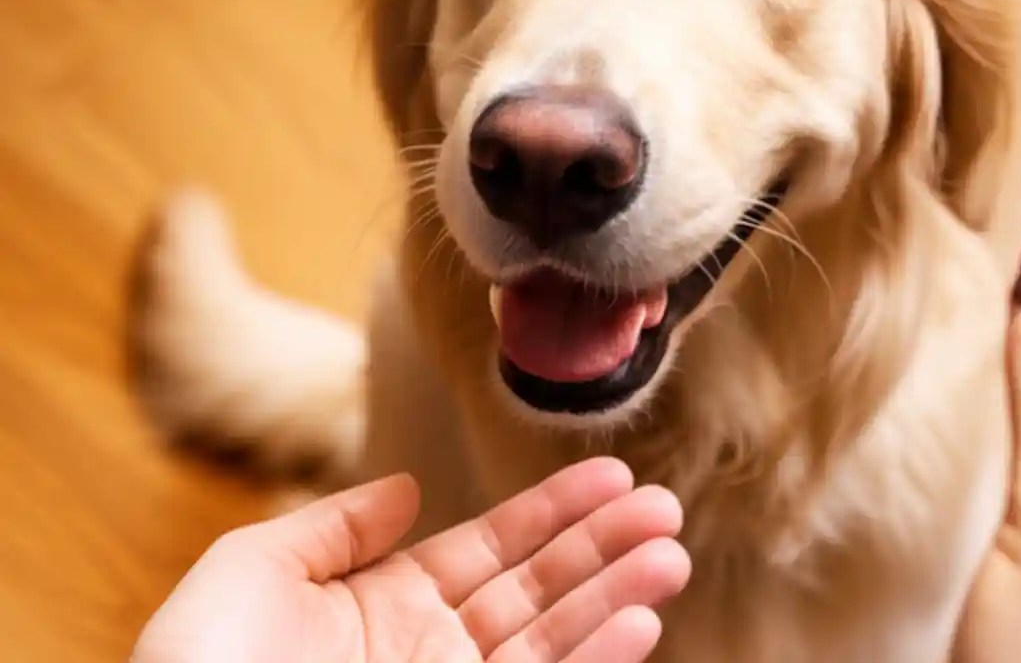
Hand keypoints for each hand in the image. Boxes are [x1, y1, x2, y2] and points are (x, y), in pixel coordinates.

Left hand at [132, 458, 689, 662]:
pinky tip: (638, 622)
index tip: (610, 473)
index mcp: (387, 604)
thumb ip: (335, 524)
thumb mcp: (252, 572)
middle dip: (603, 546)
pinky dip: (595, 658)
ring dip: (616, 597)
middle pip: (540, 588)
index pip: (493, 546)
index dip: (553, 510)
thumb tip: (407, 488)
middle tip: (662, 507)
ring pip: (555, 640)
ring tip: (670, 553)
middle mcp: (434, 651)